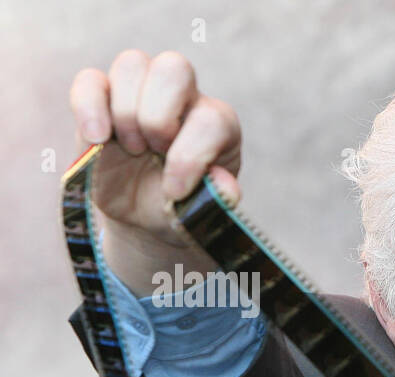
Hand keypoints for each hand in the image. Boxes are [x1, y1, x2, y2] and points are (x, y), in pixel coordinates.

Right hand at [69, 50, 241, 287]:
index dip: (190, 157)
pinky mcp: (102, 99)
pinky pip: (90, 79)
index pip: (211, 120)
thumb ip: (217, 198)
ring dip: (126, 114)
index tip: (175, 191)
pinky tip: (97, 139)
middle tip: (154, 152)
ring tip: (132, 148)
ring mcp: (141, 93)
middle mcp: (183, 99)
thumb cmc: (180, 208)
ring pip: (132, 63)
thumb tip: (227, 188)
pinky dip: (88, 107)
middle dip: (158, 118)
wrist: (145, 215)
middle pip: (174, 67)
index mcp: (217, 124)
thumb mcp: (201, 212)